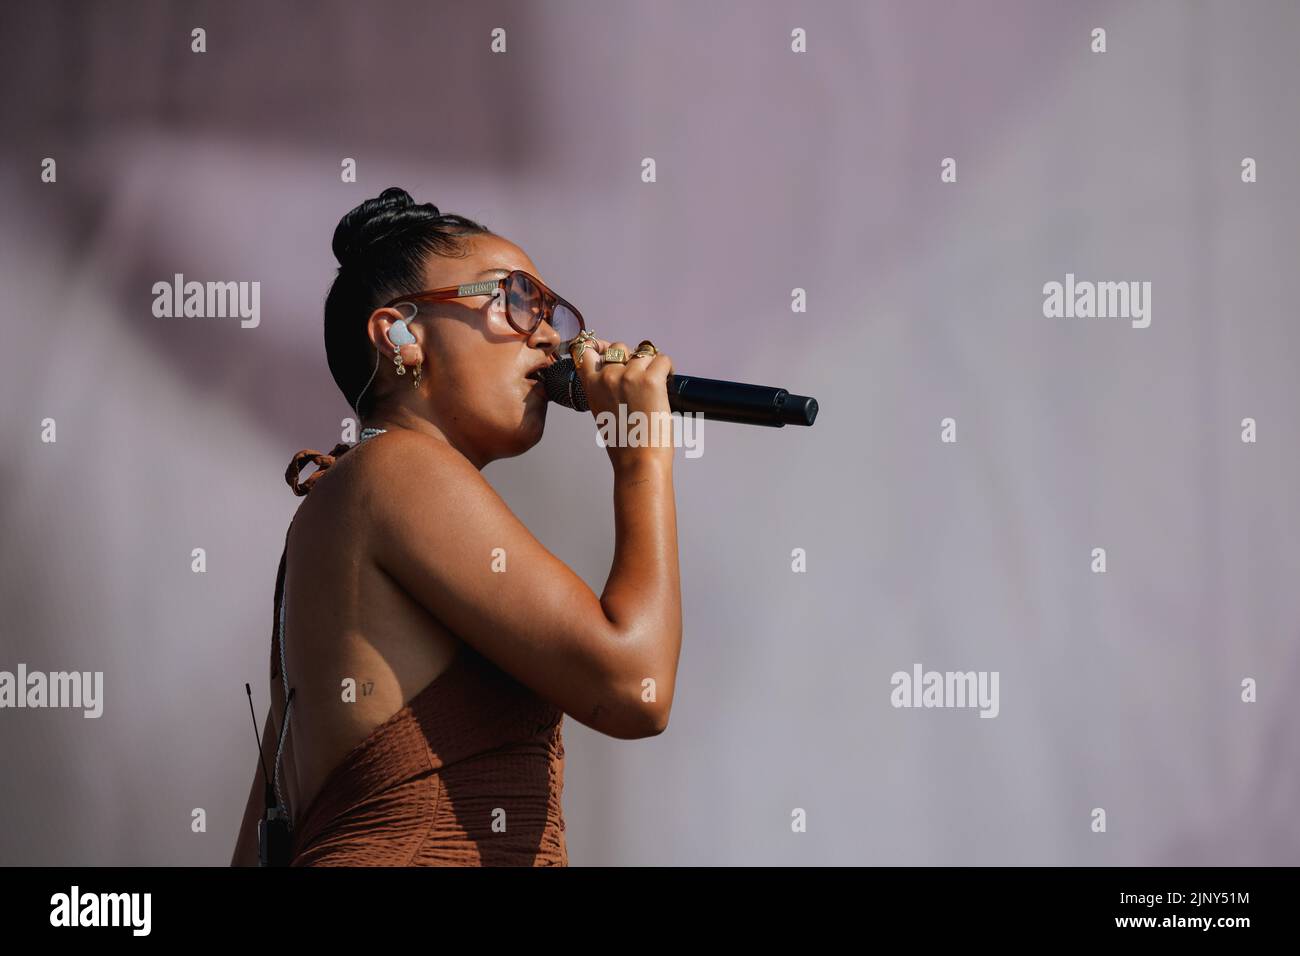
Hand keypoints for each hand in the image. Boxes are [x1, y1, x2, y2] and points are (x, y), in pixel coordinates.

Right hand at [572, 336, 674, 469]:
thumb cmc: (623, 443)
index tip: (607, 349)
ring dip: (652, 364)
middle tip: (641, 374)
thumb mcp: (602, 412)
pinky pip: (663, 359)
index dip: (598, 345)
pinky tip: (669, 379)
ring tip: (657, 382)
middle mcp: (607, 376)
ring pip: (644, 353)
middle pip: (619, 347)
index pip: (585, 351)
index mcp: (591, 386)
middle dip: (631, 357)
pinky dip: (668, 367)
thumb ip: (603, 390)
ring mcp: (629, 376)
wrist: (638, 460)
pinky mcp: (651, 380)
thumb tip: (619, 374)